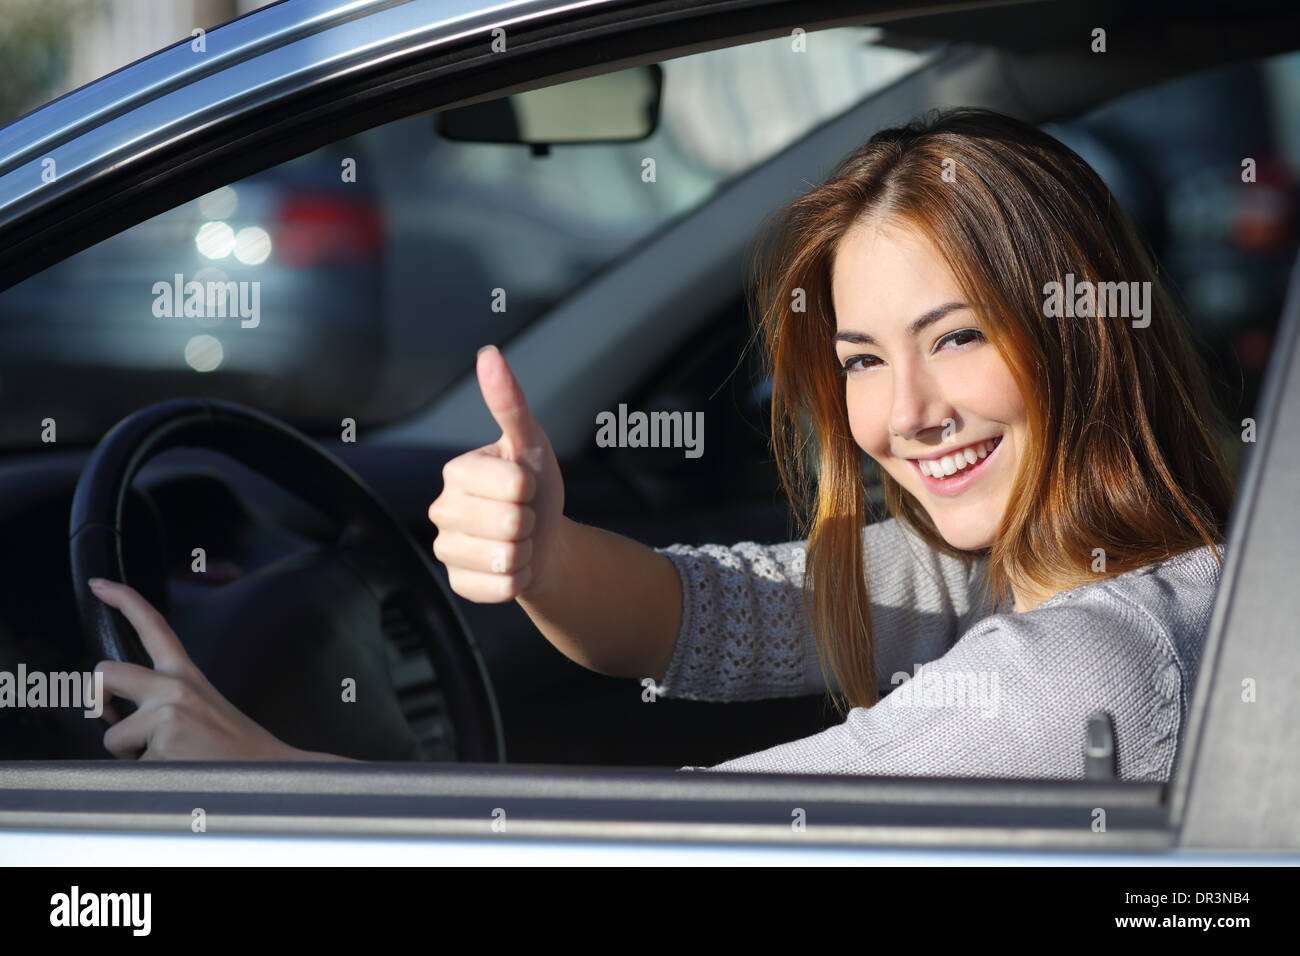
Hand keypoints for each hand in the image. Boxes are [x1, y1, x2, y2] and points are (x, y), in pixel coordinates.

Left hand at [88, 577, 307, 760]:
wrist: (268, 770)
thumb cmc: (232, 747)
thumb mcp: (201, 706)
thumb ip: (162, 699)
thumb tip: (116, 712)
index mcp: (186, 675)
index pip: (153, 627)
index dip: (123, 600)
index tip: (100, 585)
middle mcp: (175, 687)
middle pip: (106, 673)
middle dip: (98, 700)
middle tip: (114, 718)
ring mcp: (167, 714)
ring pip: (112, 734)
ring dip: (129, 752)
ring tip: (168, 757)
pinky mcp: (162, 744)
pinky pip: (127, 765)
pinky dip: (143, 775)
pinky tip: (174, 772)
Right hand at [428, 345, 566, 602]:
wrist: (545, 541)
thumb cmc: (535, 488)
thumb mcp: (532, 445)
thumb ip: (510, 403)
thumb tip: (489, 354)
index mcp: (457, 471)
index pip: (513, 483)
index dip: (531, 488)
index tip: (525, 486)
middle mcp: (442, 509)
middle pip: (509, 523)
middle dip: (529, 522)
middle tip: (522, 516)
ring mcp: (446, 549)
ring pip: (504, 558)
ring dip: (525, 552)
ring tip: (517, 540)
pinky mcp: (458, 584)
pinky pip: (500, 590)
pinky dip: (518, 581)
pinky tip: (511, 565)